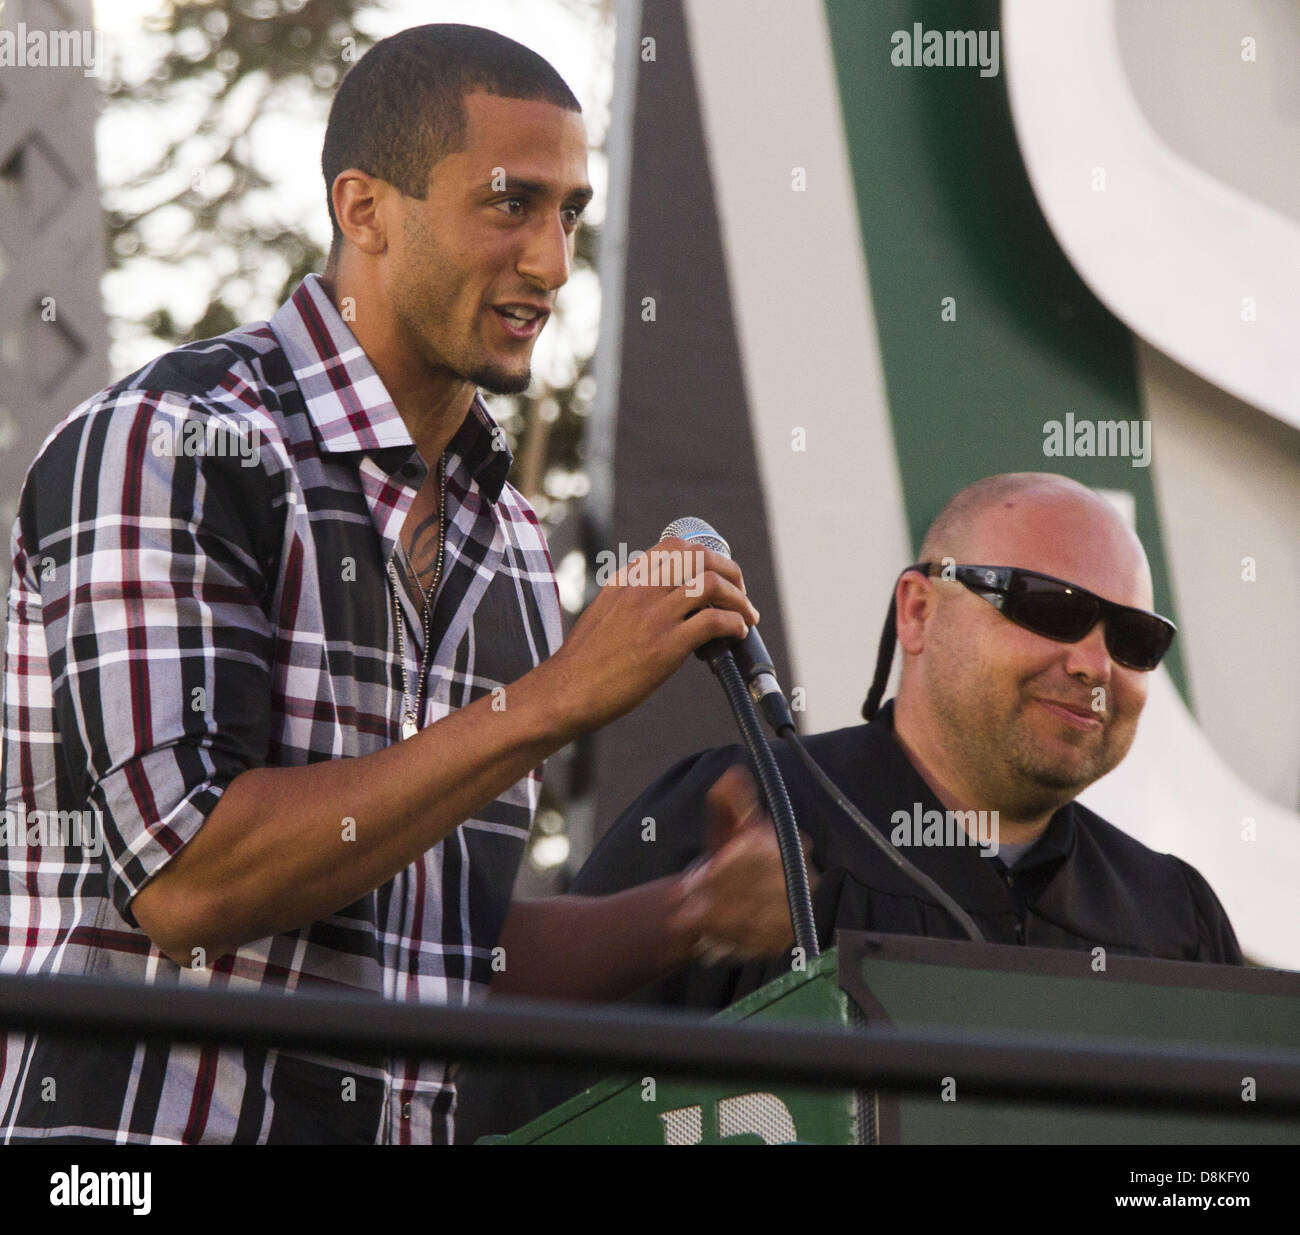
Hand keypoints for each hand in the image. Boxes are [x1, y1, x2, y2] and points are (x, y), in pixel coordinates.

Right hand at [542, 537, 759, 737]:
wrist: (567, 691)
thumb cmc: (585, 661)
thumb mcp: (604, 612)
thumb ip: (632, 598)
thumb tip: (664, 598)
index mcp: (626, 579)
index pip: (675, 546)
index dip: (706, 556)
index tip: (719, 576)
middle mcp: (641, 589)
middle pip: (699, 556)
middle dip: (730, 572)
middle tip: (740, 594)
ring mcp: (653, 616)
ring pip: (711, 583)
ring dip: (739, 599)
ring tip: (747, 617)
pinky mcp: (665, 645)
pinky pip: (714, 621)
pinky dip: (735, 624)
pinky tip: (736, 634)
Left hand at [666, 764, 816, 964]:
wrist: (729, 893)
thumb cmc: (729, 852)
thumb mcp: (725, 825)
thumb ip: (727, 800)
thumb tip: (730, 775)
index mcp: (789, 842)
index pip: (765, 852)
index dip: (732, 861)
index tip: (707, 864)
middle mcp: (802, 876)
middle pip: (761, 887)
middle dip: (720, 891)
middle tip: (684, 896)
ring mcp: (798, 908)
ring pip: (759, 916)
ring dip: (719, 917)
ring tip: (688, 915)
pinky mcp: (788, 936)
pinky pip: (761, 940)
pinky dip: (731, 937)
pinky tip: (709, 931)